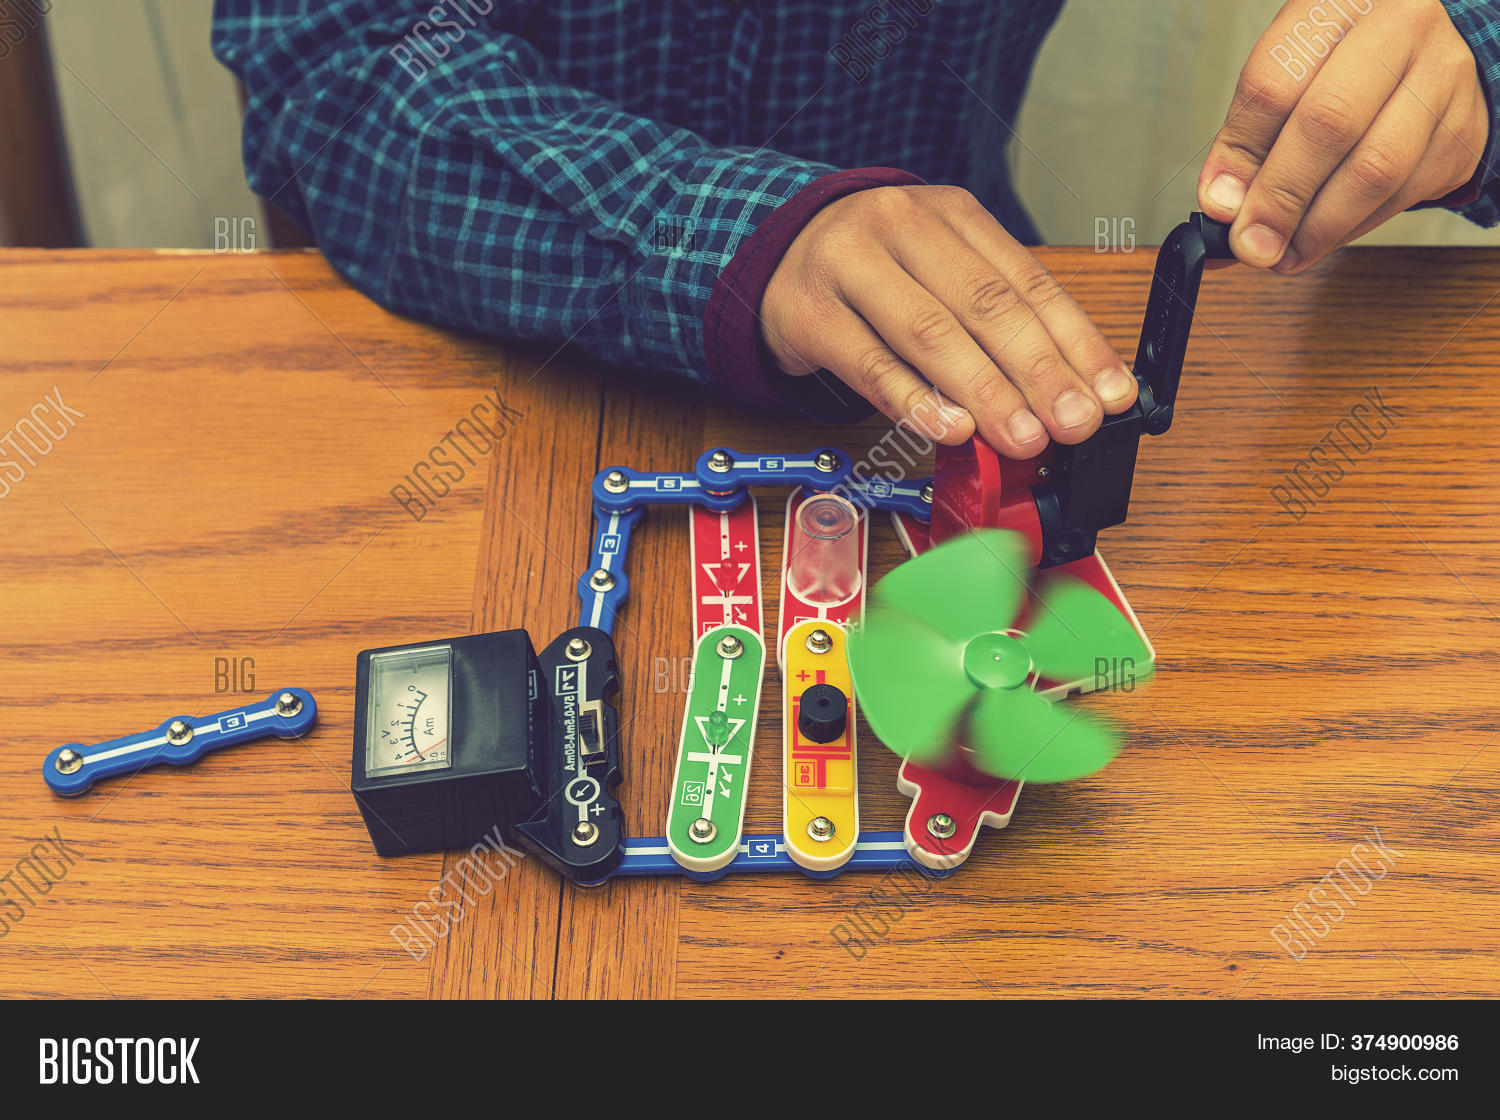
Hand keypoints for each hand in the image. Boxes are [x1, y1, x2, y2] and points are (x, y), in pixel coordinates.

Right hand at [759, 185, 1136, 455]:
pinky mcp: (809, 312)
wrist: (773, 249)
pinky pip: (869, 364)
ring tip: (1022, 435)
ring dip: (985, 391)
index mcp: (952, 214)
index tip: (1110, 393)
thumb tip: (1065, 387)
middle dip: (1040, 371)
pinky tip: (951, 428)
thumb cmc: (872, 268)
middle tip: (1074, 421)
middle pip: (985, 305)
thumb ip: (993, 318)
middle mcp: (903, 227)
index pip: (1028, 281)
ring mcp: (850, 265)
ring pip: (931, 333)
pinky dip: (914, 401)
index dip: (1076, 342)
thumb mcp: (937, 268)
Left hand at [1198, 0, 1487, 273]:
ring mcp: (1441, 78)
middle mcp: (1400, 29)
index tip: (1221, 204)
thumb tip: (1224, 203)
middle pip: (1330, 122)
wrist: (1430, 52)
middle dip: (1281, 198)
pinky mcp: (1462, 129)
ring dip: (1317, 227)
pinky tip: (1322, 237)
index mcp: (1338, 6)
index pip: (1277, 81)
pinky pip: (1402, 195)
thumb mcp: (1290, 74)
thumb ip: (1250, 135)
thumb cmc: (1347, 61)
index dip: (1242, 151)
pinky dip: (1352, 229)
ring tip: (1282, 252)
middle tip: (1251, 243)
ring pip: (1375, 170)